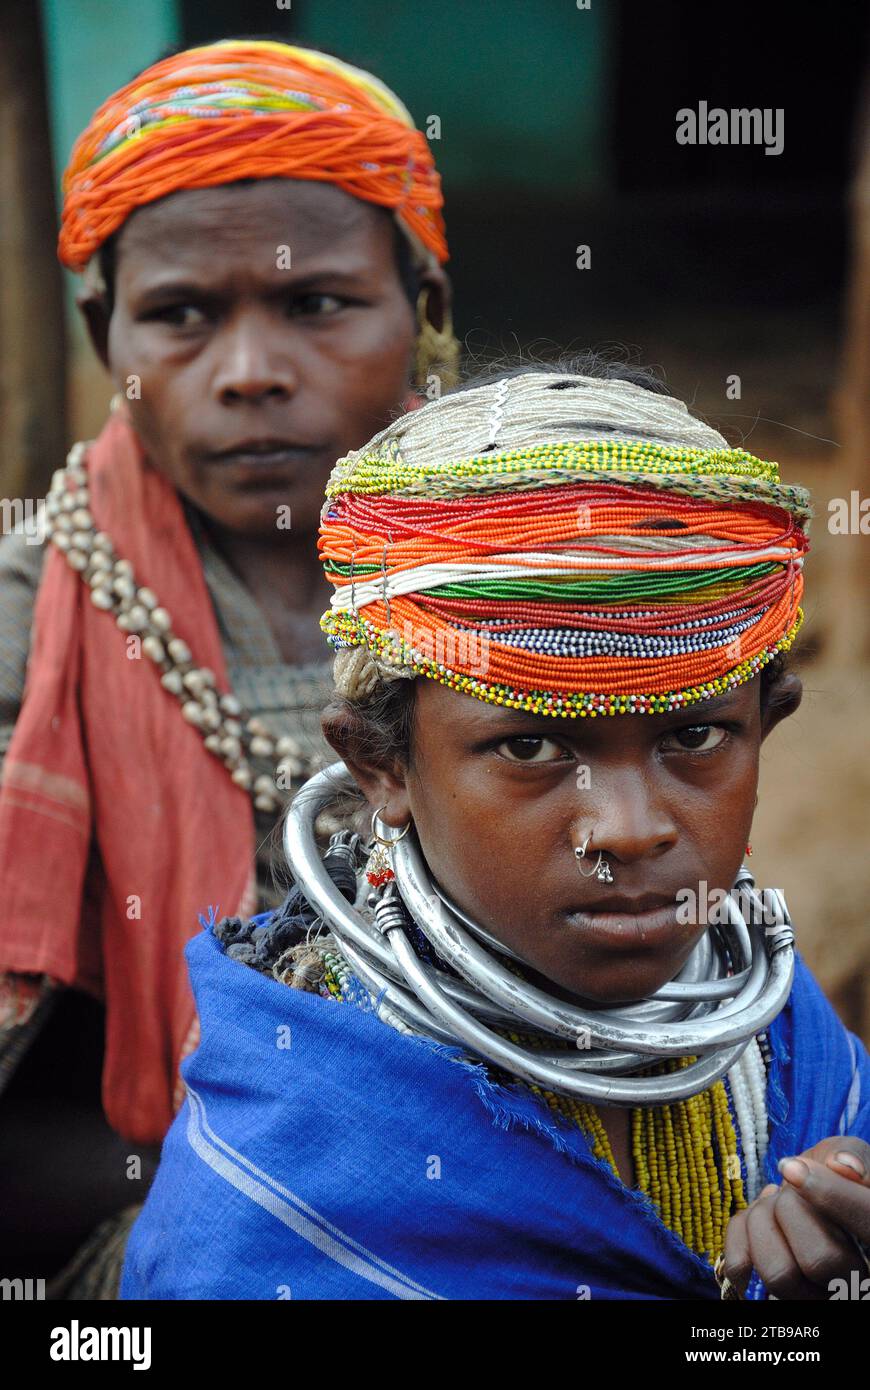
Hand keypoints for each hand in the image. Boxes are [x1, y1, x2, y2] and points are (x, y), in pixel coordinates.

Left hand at [721, 1137, 869, 1298]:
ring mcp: (812, 1294)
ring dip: (763, 1222)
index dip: (831, 1195)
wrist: (806, 1196)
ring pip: (779, 1274)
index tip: (793, 1168)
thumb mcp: (847, 1155)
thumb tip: (844, 1166)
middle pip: (820, 1259)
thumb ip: (851, 1155)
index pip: (867, 1222)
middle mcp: (852, 1281)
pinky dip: (738, 1231)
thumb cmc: (832, 1176)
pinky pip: (741, 1269)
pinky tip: (756, 1218)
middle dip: (790, 1208)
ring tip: (773, 1203)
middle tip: (789, 1190)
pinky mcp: (773, 1292)